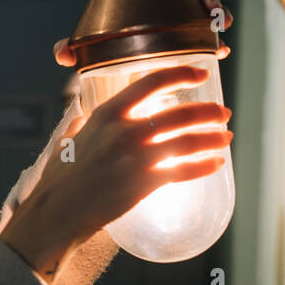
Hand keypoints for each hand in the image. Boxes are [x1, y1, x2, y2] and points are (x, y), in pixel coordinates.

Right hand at [1, 65, 231, 277]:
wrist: (58, 212)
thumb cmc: (62, 176)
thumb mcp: (72, 137)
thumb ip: (88, 121)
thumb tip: (93, 114)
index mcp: (108, 113)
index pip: (153, 82)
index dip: (182, 74)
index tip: (200, 73)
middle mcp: (126, 132)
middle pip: (180, 113)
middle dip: (209, 111)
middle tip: (223, 112)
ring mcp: (138, 159)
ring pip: (188, 142)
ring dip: (213, 138)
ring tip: (226, 137)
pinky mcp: (145, 185)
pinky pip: (184, 172)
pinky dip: (204, 166)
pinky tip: (216, 163)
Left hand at [52, 0, 233, 66]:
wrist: (117, 69)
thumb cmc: (104, 45)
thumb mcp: (87, 45)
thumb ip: (72, 46)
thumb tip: (63, 54)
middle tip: (206, 4)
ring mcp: (182, 13)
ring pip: (203, 3)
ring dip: (215, 9)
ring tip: (221, 24)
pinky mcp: (192, 34)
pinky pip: (207, 31)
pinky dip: (215, 38)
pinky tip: (221, 49)